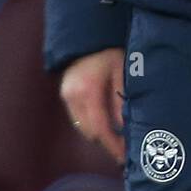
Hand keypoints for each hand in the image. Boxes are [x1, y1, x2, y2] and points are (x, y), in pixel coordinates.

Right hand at [60, 47, 125, 162]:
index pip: (101, 128)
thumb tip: (125, 128)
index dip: (113, 145)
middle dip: (107, 141)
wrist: (88, 34)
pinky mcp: (65, 94)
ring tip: (117, 135)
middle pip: (90, 132)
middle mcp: (73, 97)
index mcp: (89, 90)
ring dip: (99, 132)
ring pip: (83, 127)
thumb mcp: (121, 72)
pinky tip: (105, 121)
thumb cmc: (110, 50)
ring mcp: (66, 95)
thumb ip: (122, 100)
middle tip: (125, 146)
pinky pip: (78, 117)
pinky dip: (91, 122)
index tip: (125, 156)